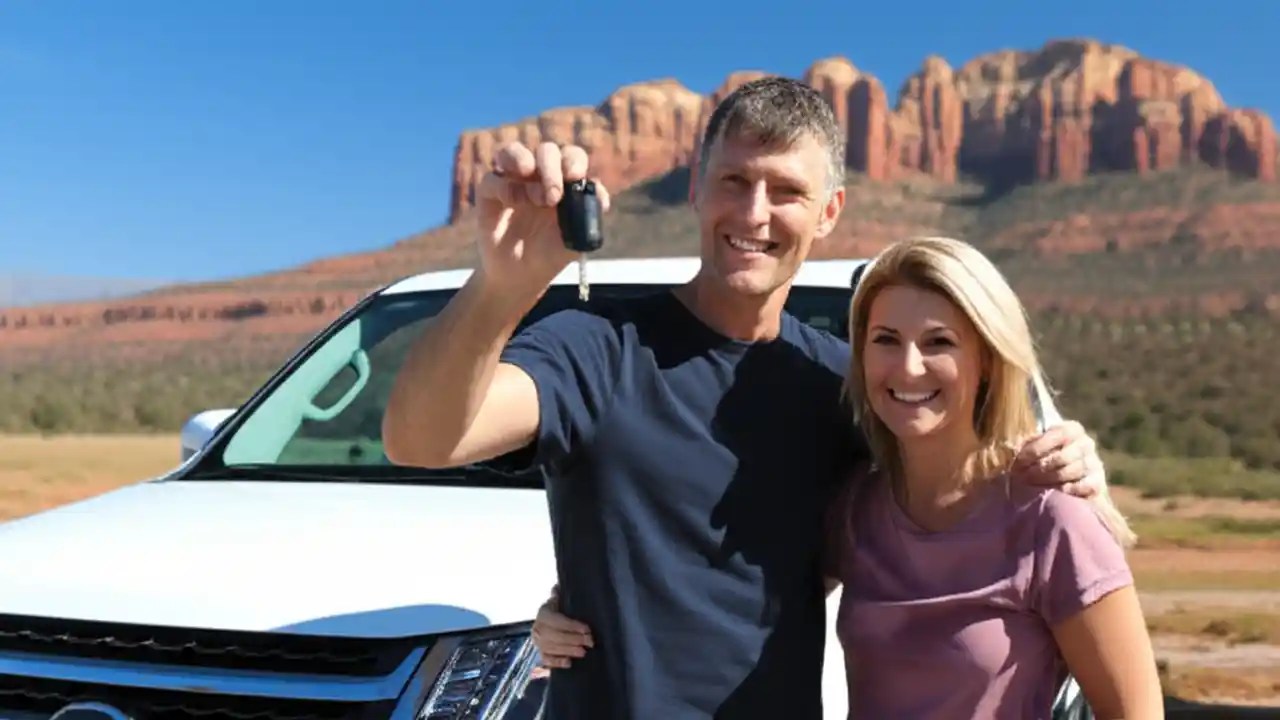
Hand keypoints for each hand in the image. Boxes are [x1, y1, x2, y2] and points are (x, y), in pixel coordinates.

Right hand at [474, 141, 611, 293]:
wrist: (519, 276)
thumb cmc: (550, 254)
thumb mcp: (575, 241)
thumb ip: (589, 218)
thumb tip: (601, 198)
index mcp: (564, 182)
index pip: (571, 157)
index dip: (573, 161)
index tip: (575, 176)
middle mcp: (538, 176)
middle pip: (546, 151)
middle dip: (551, 167)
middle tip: (552, 196)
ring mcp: (512, 181)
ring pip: (514, 151)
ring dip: (523, 162)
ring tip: (531, 195)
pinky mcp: (489, 192)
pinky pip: (492, 178)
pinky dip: (505, 187)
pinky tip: (511, 204)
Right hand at [531, 586, 593, 669]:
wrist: (555, 619)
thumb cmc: (563, 609)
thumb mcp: (564, 599)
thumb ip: (562, 594)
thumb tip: (557, 589)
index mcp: (543, 612)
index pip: (556, 620)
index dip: (571, 625)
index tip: (586, 629)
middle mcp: (537, 627)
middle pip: (553, 636)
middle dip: (572, 639)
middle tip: (589, 642)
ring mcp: (537, 642)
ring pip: (550, 648)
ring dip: (567, 650)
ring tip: (583, 652)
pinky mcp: (541, 654)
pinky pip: (546, 660)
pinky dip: (556, 662)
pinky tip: (569, 663)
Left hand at [1010, 420, 1104, 496]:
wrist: (1064, 478)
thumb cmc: (1042, 457)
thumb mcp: (1035, 446)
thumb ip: (1027, 443)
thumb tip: (1009, 446)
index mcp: (1072, 429)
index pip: (1058, 434)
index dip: (1037, 448)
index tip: (1019, 461)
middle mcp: (1087, 444)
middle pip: (1063, 456)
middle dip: (1039, 468)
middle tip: (1022, 477)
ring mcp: (1095, 463)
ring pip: (1072, 471)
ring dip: (1049, 480)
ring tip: (1032, 486)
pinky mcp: (1099, 482)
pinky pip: (1085, 486)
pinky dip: (1068, 489)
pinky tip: (1053, 492)